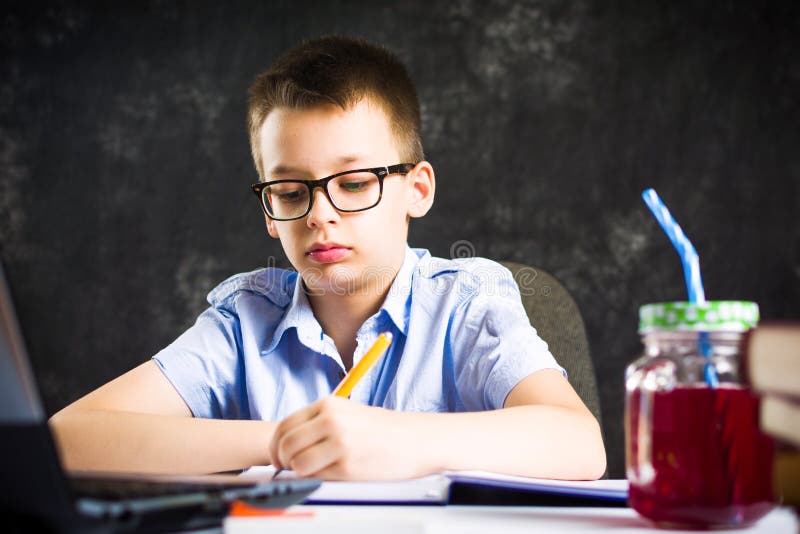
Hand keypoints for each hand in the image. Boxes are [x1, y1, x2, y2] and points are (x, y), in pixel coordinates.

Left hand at [269, 396, 429, 479]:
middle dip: (282, 461)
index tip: (278, 457)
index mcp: (329, 405)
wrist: (416, 440)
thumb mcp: (349, 414)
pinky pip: (316, 477)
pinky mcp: (347, 465)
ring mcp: (338, 442)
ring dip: (300, 472)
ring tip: (315, 471)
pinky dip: (318, 480)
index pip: (285, 425)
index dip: (277, 445)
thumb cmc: (383, 430)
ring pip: (296, 463)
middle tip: (290, 469)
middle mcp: (331, 420)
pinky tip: (334, 474)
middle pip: (286, 444)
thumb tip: (288, 445)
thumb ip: (319, 424)